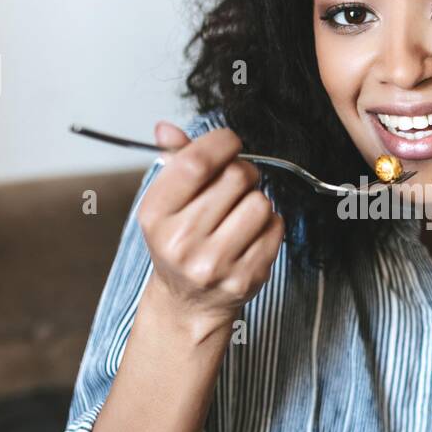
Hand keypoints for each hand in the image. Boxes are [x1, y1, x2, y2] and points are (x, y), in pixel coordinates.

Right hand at [137, 121, 284, 335]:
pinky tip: (250, 235)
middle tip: (236, 184)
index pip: (195, 162)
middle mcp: (181, 242)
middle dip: (242, 172)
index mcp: (155, 216)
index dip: (220, 143)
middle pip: (235, 177)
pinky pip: (275, 228)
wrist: (189, 303)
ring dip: (256, 200)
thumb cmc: (180, 243)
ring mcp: (214, 264)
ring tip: (241, 213)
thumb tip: (167, 128)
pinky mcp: (245, 278)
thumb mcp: (166, 204)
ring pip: (260, 202)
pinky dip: (269, 224)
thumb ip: (173, 162)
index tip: (228, 142)